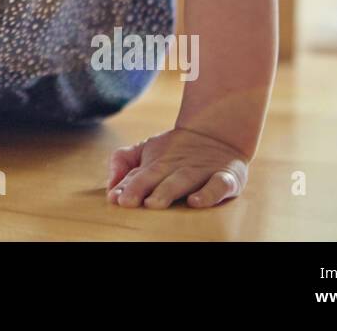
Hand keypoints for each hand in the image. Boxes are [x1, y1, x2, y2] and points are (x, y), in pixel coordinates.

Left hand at [105, 127, 248, 208]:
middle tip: (126, 202)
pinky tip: (196, 202)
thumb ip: (123, 162)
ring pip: (183, 181)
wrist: (218, 132)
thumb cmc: (174, 150)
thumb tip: (109, 187)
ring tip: (153, 203)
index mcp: (156, 163)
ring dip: (167, 191)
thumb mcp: (146, 149)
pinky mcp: (226, 177)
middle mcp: (176, 166)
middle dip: (140, 188)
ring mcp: (201, 171)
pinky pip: (218, 185)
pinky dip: (209, 193)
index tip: (115, 198)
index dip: (126, 186)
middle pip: (155, 176)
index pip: (137, 175)